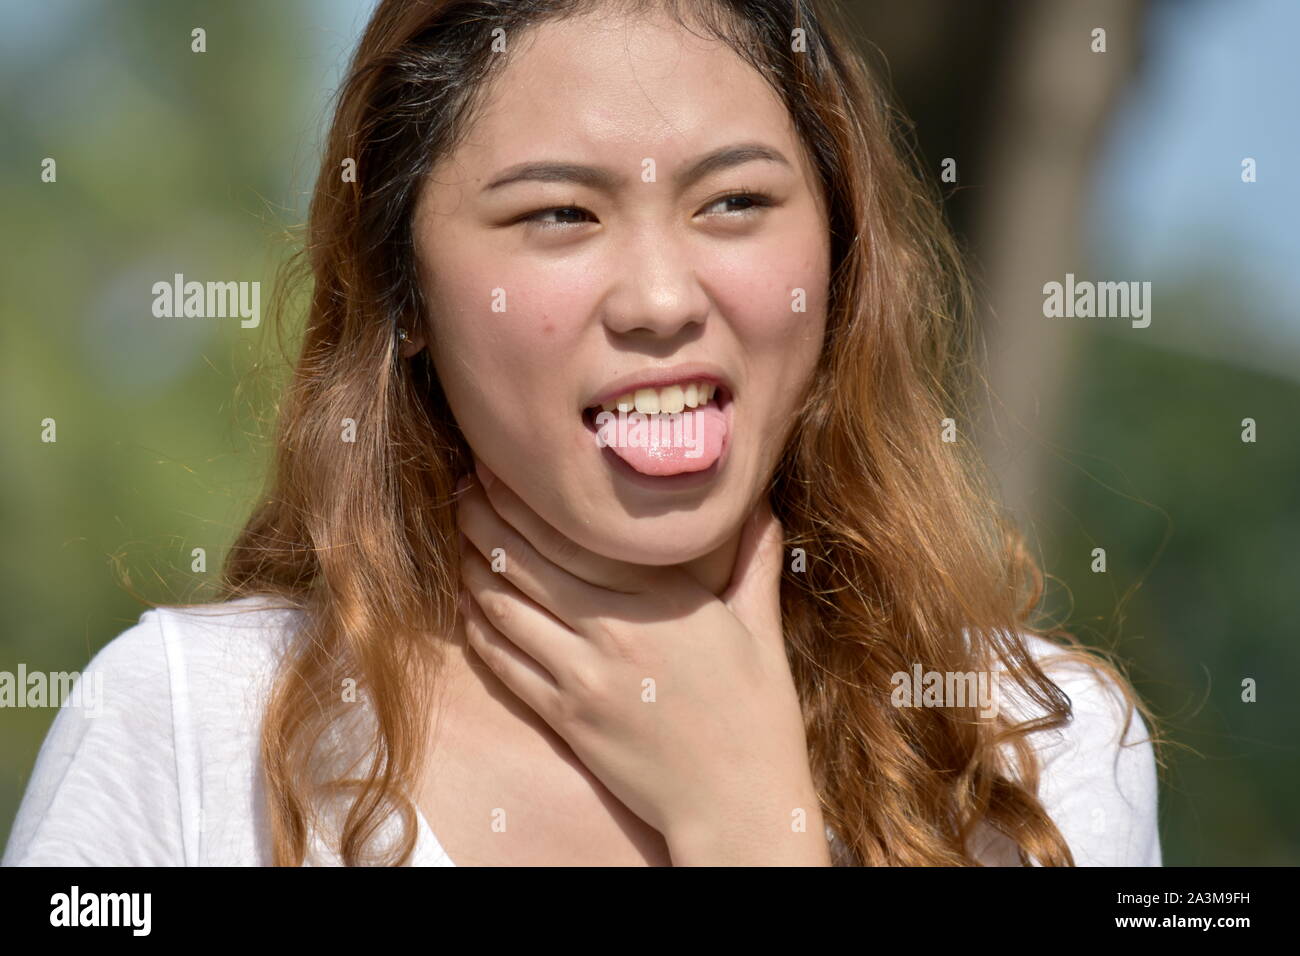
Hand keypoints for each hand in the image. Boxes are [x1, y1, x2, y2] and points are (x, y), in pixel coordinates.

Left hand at [455, 457, 828, 862]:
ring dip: (473, 566)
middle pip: (526, 560)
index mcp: (662, 599)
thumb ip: (754, 563)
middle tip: (463, 488)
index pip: (574, 532)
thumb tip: (760, 508)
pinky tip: (468, 604)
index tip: (500, 466)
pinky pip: (503, 661)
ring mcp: (582, 676)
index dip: (526, 496)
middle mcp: (613, 630)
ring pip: (503, 606)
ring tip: (458, 535)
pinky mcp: (564, 718)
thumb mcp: (763, 633)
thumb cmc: (759, 718)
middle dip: (485, 517)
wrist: (737, 805)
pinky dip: (478, 627)